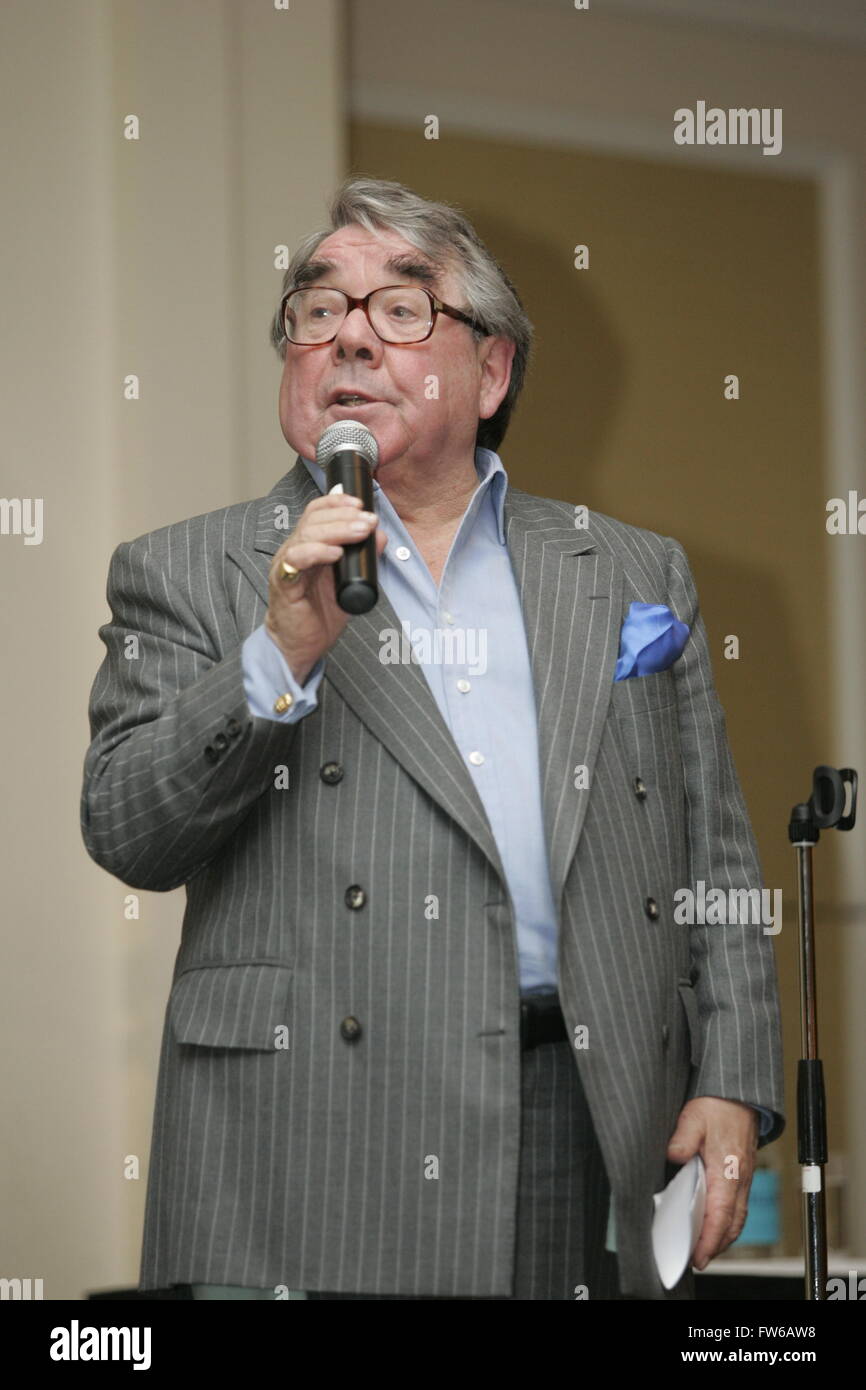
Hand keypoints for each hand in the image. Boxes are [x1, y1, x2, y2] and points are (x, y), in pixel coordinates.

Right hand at [265, 492, 387, 683]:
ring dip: (337, 530)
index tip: (361, 504)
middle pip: (314, 519)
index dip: (337, 502)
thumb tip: (381, 535)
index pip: (317, 512)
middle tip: (369, 520)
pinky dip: (317, 552)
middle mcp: (295, 549)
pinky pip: (296, 560)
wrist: (300, 644)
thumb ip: (364, 559)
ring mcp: (287, 565)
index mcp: (308, 545)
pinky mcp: (284, 583)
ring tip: (359, 531)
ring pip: (307, 535)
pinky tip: (335, 553)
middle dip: (345, 516)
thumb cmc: (319, 613)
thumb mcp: (349, 582)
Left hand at [666, 1096, 758, 1270]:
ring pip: (737, 1217)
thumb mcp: (693, 1116)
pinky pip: (738, 1205)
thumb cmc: (718, 1104)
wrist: (740, 1093)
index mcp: (727, 1169)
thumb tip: (672, 1157)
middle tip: (697, 1259)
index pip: (721, 1214)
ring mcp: (743, 1177)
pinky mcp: (742, 1173)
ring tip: (704, 1248)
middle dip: (716, 1245)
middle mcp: (739, 1178)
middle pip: (732, 1223)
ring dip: (723, 1235)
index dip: (710, 1239)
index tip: (699, 1256)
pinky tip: (715, 1222)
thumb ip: (682, 1139)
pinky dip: (728, 1221)